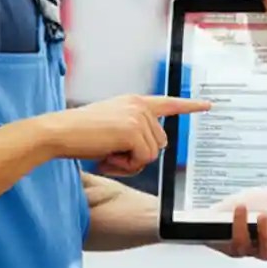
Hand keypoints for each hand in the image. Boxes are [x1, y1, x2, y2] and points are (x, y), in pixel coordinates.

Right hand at [42, 95, 210, 176]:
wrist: (60, 132)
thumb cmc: (79, 134)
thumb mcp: (111, 129)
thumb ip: (133, 133)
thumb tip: (148, 151)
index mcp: (133, 102)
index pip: (167, 103)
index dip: (188, 106)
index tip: (207, 105)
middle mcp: (139, 105)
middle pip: (160, 143)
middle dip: (139, 156)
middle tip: (112, 155)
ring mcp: (138, 117)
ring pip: (152, 154)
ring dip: (130, 162)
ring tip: (107, 154)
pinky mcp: (134, 130)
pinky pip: (142, 160)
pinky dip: (125, 165)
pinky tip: (107, 157)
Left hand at [208, 181, 266, 260]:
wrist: (219, 211)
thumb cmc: (248, 207)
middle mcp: (258, 245)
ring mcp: (241, 246)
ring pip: (247, 248)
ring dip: (250, 229)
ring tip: (255, 211)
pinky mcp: (224, 243)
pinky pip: (230, 239)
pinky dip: (236, 223)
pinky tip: (239, 208)